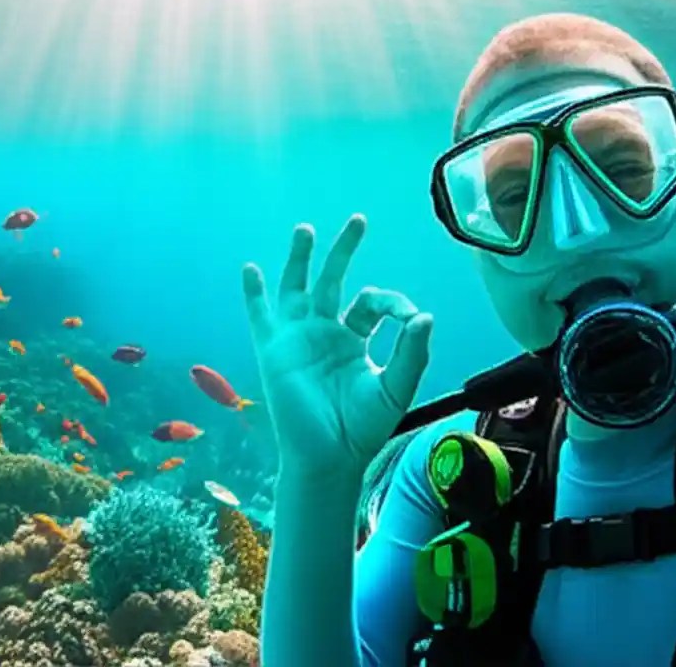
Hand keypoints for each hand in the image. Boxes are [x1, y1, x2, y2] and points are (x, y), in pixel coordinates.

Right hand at [242, 214, 433, 475]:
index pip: (373, 304)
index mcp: (355, 340)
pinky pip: (261, 315)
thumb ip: (412, 353)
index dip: (394, 303)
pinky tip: (251, 270)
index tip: (409, 316)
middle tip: (358, 220)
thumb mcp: (396, 388)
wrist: (329, 455)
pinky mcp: (275, 349)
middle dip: (344, 250)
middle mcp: (326, 332)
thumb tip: (424, 316)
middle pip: (334, 280)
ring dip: (302, 258)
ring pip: (297, 287)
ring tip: (307, 229)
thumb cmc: (363, 428)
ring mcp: (299, 338)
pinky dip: (254, 293)